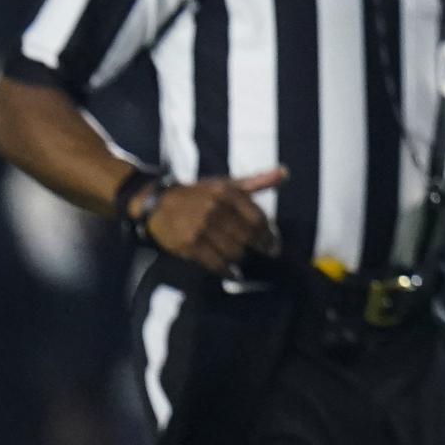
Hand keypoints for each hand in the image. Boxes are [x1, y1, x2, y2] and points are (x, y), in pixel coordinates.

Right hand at [144, 167, 287, 276]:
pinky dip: (227, 270)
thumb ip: (257, 181)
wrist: (158, 204)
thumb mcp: (226, 184)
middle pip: (248, 236)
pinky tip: (232, 272)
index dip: (269, 232)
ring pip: (234, 251)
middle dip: (260, 246)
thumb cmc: (200, 194)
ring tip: (242, 256)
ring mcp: (201, 228)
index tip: (274, 242)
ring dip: (241, 257)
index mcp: (226, 192)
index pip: (257, 217)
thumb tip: (286, 172)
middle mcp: (214, 209)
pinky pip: (215, 263)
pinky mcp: (189, 245)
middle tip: (267, 252)